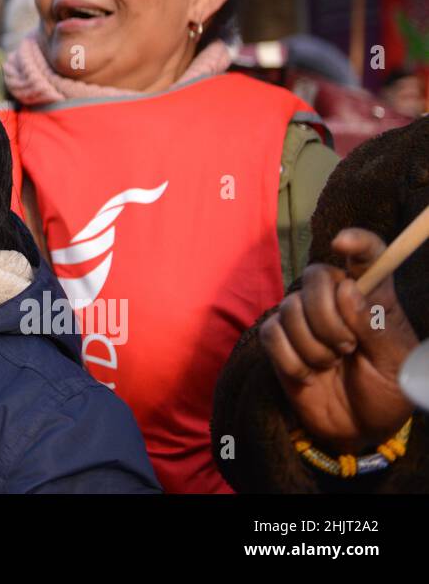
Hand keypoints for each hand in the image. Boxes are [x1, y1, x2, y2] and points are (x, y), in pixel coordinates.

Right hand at [261, 228, 418, 454]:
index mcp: (372, 297)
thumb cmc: (387, 392)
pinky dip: (292, 361)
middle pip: (316, 276)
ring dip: (313, 346)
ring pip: (290, 308)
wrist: (358, 429)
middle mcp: (335, 300)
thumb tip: (348, 290)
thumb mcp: (397, 363)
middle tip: (347, 347)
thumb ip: (376, 326)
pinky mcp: (280, 341)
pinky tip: (309, 375)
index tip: (342, 242)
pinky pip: (273, 335)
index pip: (368, 255)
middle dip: (327, 316)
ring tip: (330, 365)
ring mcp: (304, 319)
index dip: (357, 241)